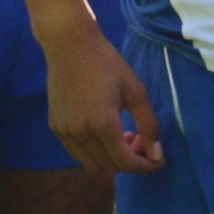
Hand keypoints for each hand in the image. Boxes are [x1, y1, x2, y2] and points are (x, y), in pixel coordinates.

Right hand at [43, 19, 161, 175]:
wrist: (69, 46)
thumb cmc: (107, 64)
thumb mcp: (136, 91)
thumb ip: (149, 126)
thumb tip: (158, 155)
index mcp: (103, 125)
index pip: (126, 163)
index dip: (145, 167)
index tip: (158, 161)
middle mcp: (81, 134)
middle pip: (110, 167)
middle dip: (131, 161)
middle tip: (141, 141)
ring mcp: (64, 132)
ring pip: (92, 164)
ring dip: (111, 159)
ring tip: (124, 136)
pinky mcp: (55, 127)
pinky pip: (77, 153)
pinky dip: (94, 152)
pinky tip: (104, 133)